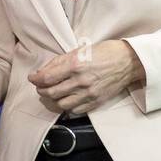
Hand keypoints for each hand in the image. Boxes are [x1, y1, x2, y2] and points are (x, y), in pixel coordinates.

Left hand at [27, 40, 144, 114]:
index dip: (36, 79)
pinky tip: (67, 100)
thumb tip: (43, 71)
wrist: (128, 62)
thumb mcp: (80, 50)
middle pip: (52, 93)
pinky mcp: (96, 102)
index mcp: (75, 65)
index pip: (47, 78)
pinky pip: (75, 110)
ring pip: (61, 104)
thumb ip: (60, 61)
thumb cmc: (105, 52)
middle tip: (41, 87)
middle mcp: (81, 81)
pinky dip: (67, 107)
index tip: (32, 78)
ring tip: (53, 94)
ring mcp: (89, 93)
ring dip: (53, 100)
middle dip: (42, 90)